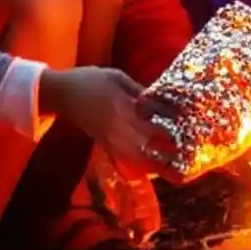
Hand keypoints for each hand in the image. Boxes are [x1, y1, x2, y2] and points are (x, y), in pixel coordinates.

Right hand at [39, 67, 175, 171]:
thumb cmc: (91, 80)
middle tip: (187, 161)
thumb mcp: (117, 77)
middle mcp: (117, 126)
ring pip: (136, 157)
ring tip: (175, 172)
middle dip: (167, 154)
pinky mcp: (104, 143)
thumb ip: (139, 91)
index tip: (188, 130)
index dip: (171, 125)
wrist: (61, 93)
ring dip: (156, 166)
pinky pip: (125, 158)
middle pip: (146, 145)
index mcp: (122, 106)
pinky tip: (153, 169)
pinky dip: (140, 165)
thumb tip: (162, 100)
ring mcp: (109, 137)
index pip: (151, 119)